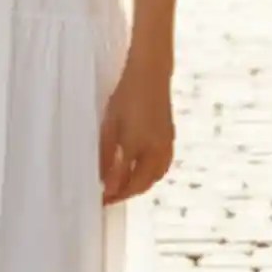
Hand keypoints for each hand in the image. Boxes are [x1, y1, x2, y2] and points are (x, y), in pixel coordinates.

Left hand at [99, 61, 175, 204]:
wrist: (150, 72)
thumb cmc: (127, 95)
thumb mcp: (111, 126)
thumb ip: (108, 157)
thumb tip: (106, 183)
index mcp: (141, 148)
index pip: (128, 183)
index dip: (115, 194)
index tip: (101, 200)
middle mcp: (158, 150)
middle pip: (143, 183)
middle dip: (127, 192)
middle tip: (110, 196)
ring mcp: (167, 143)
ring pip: (155, 175)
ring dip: (140, 185)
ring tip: (123, 186)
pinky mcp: (170, 136)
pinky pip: (162, 164)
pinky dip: (151, 173)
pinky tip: (141, 170)